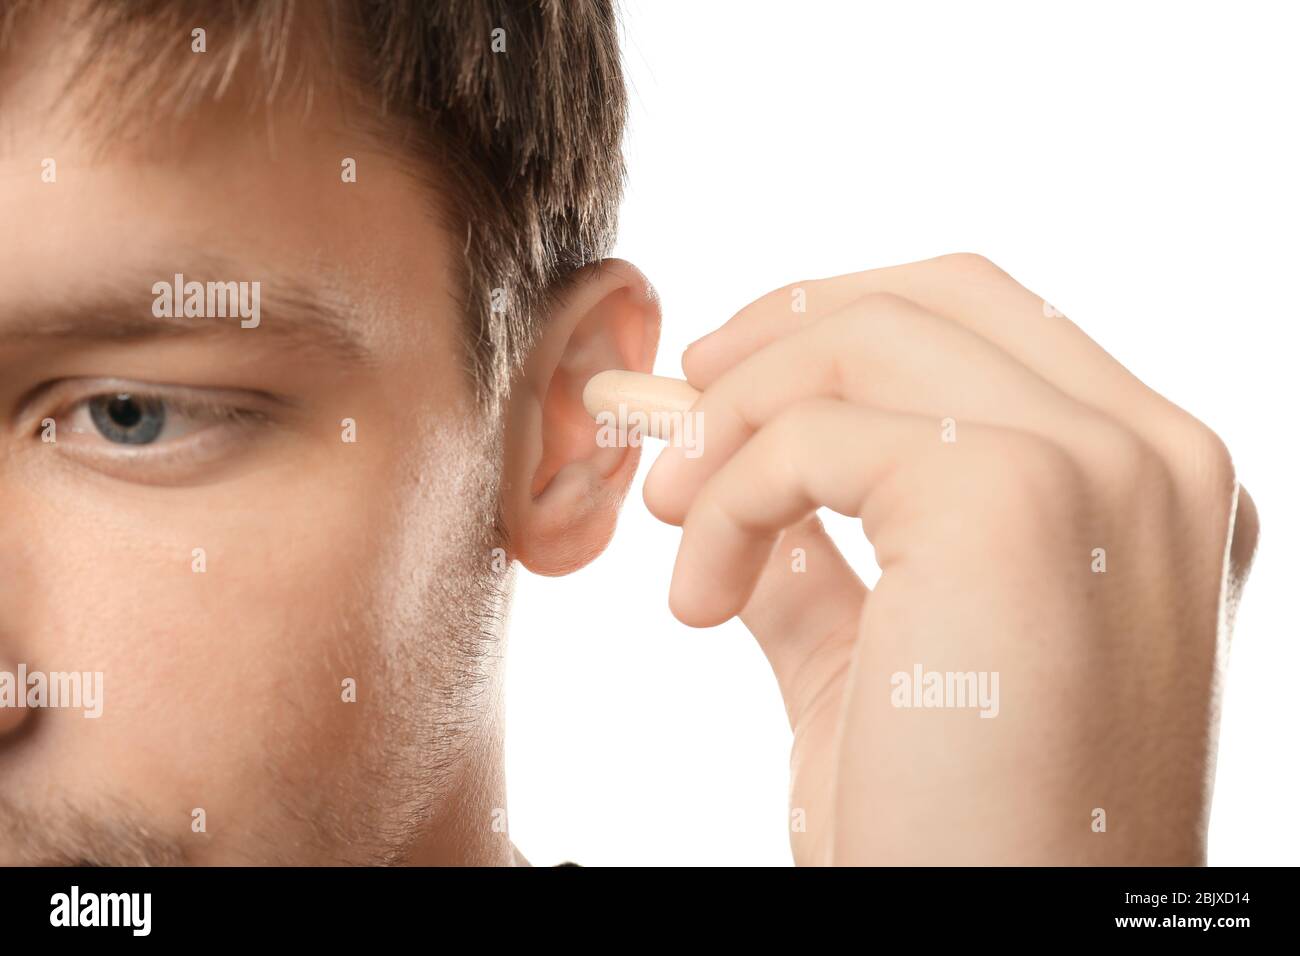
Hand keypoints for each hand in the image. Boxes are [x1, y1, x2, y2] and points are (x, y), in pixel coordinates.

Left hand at [643, 254, 1258, 864]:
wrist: (996, 943)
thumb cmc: (952, 828)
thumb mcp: (883, 658)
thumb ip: (825, 557)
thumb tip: (734, 477)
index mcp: (1147, 487)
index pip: (987, 321)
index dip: (840, 324)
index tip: (728, 383)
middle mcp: (1154, 456)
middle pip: (930, 295)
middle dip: (777, 340)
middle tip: (680, 424)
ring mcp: (1103, 466)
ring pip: (865, 339)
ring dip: (736, 423)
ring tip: (675, 526)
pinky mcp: (1018, 495)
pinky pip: (815, 433)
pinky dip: (730, 497)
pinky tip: (701, 599)